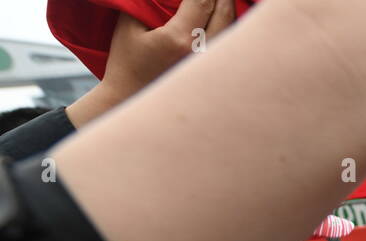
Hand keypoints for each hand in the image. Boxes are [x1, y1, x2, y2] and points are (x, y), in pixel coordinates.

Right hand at [67, 0, 236, 127]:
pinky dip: (230, 26)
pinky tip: (225, 16)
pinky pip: (230, 45)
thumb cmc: (126, 63)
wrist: (131, 99)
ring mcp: (210, 65)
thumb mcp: (129, 26)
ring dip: (229, 8)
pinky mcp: (212, 74)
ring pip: (233, 30)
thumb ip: (147, 2)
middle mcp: (201, 53)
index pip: (203, 1)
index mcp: (180, 39)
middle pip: (224, 12)